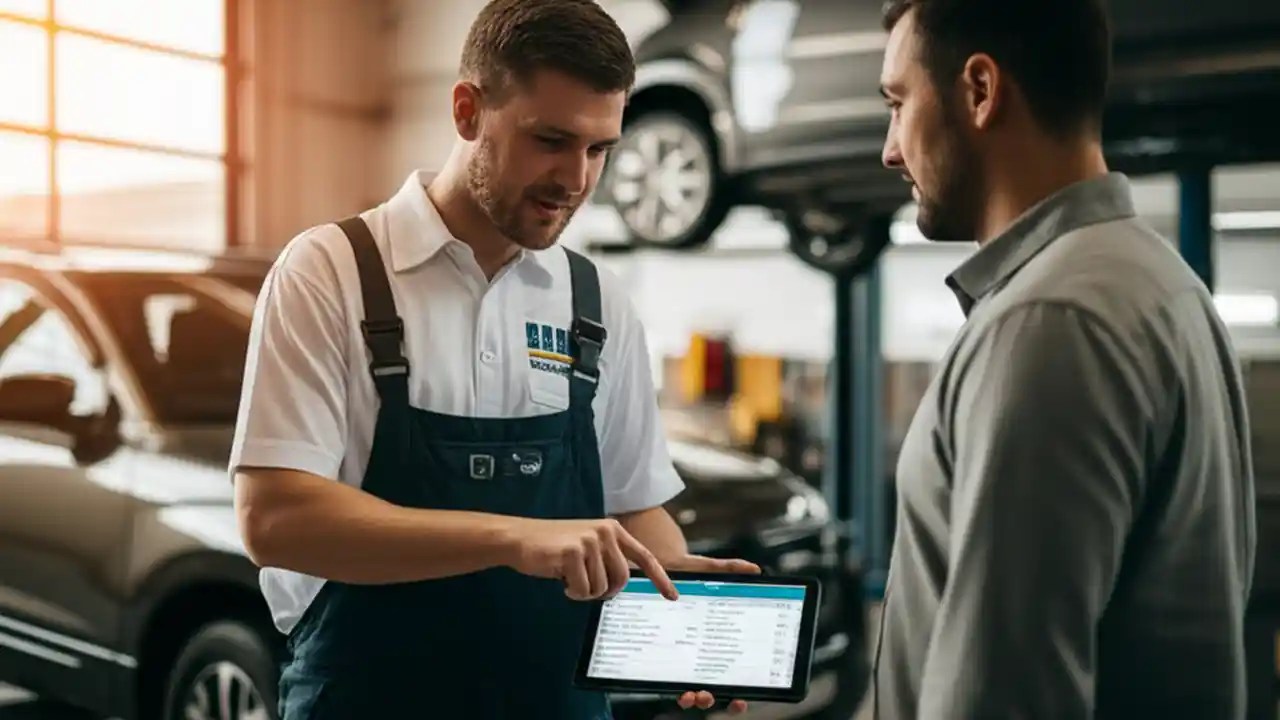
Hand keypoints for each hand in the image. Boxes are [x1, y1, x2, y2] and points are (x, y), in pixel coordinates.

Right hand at [506, 518, 676, 600]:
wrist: (520, 538)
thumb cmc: (554, 547)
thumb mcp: (588, 546)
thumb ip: (608, 558)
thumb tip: (624, 584)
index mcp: (612, 530)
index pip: (644, 557)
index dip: (660, 578)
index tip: (672, 596)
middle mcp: (604, 532)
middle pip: (621, 580)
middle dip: (605, 591)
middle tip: (585, 587)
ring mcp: (589, 541)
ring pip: (600, 588)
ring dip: (583, 591)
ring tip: (568, 576)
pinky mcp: (572, 553)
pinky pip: (582, 589)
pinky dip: (571, 592)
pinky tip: (560, 578)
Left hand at [668, 553, 759, 713]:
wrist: (653, 570)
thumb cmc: (683, 577)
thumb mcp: (705, 572)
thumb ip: (728, 570)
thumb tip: (754, 569)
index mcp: (716, 642)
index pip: (730, 676)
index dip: (737, 693)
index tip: (740, 698)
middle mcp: (700, 656)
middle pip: (711, 687)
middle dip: (711, 697)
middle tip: (709, 695)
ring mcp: (682, 660)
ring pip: (690, 690)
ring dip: (692, 699)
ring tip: (690, 695)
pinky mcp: (663, 659)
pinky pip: (668, 682)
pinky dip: (672, 690)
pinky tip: (674, 689)